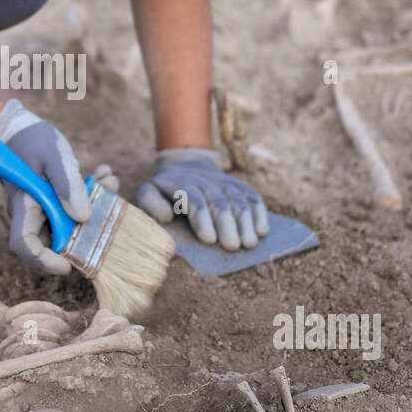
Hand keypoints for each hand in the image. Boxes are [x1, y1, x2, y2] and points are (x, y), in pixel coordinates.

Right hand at [0, 99, 96, 274]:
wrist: (18, 127)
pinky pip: (73, 207)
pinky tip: (103, 174)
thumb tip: (83, 217)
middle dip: (86, 229)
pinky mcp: (52, 200)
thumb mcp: (54, 155)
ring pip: (70, 222)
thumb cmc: (31, 140)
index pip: (25, 246)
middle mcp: (31, 214)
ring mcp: (42, 209)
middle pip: (55, 239)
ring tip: (108, 181)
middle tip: (108, 206)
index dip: (45, 261)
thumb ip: (68, 184)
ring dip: (94, 207)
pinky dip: (91, 194)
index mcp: (23, 207)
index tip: (69, 265)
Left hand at [136, 147, 268, 250]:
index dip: (203, 219)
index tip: (210, 239)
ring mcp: (224, 182)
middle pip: (220, 202)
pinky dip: (259, 213)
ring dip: (246, 222)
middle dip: (228, 225)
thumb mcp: (148, 192)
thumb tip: (167, 216)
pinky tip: (263, 230)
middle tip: (233, 247)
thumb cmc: (164, 190)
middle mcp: (206, 181)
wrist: (184, 164)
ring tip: (249, 244)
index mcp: (182, 184)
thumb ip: (151, 204)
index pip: (194, 200)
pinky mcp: (238, 186)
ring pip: (238, 200)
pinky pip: (252, 197)